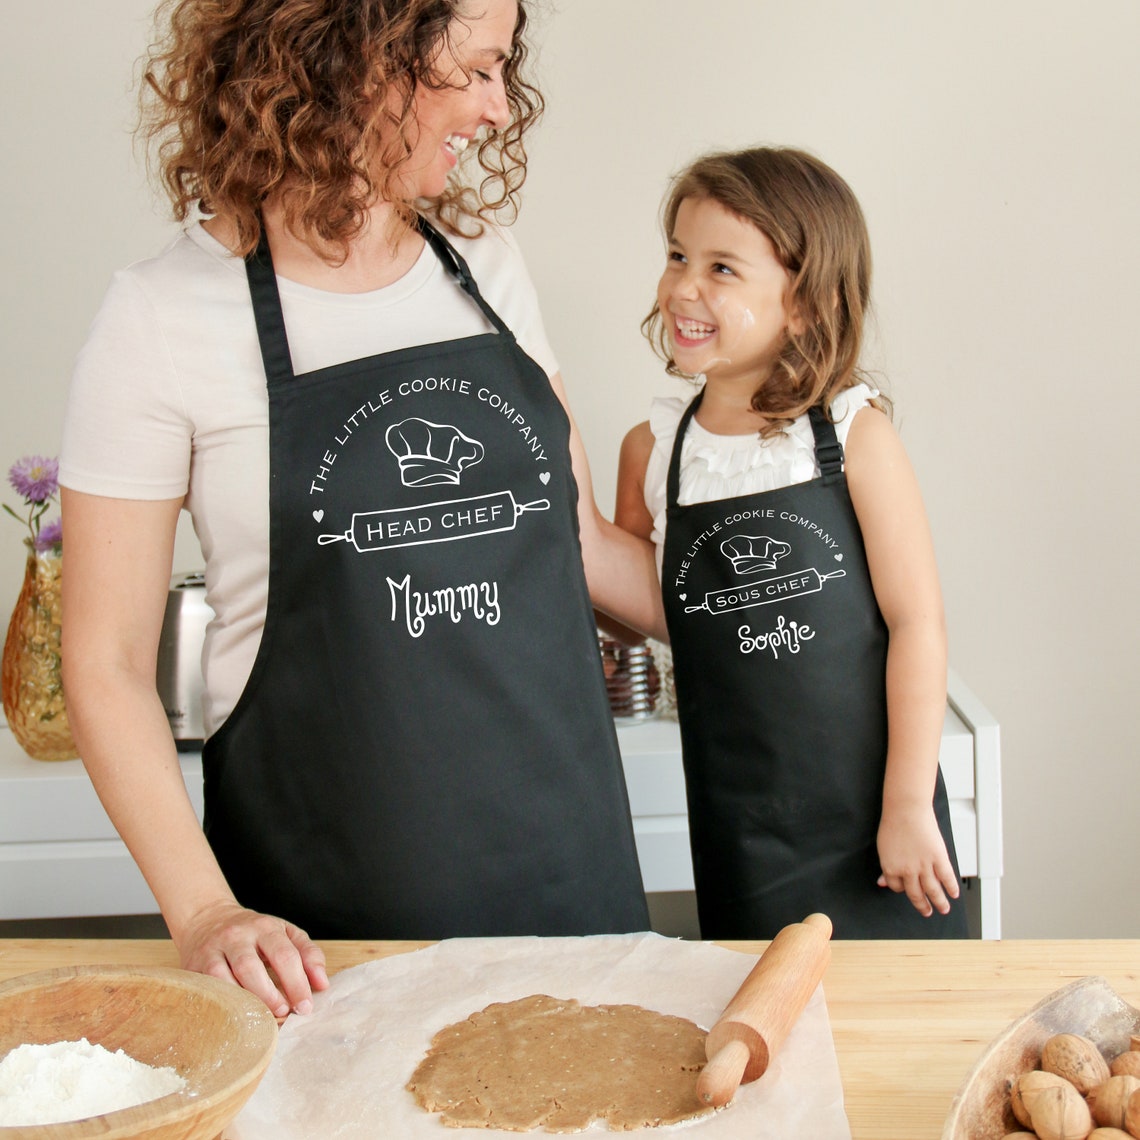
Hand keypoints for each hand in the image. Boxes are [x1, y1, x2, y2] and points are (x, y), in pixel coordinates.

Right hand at [175, 900, 328, 1017]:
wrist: (207, 920)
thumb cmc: (254, 934)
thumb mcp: (285, 934)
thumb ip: (308, 955)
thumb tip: (322, 984)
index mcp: (265, 927)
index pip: (285, 955)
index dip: (297, 983)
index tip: (306, 1006)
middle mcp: (237, 936)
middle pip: (251, 968)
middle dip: (270, 995)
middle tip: (284, 1013)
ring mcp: (212, 950)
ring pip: (225, 979)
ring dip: (245, 1002)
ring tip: (262, 1017)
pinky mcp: (194, 966)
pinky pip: (207, 989)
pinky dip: (223, 1004)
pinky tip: (235, 1015)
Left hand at [876, 806, 960, 917]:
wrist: (906, 809)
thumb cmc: (893, 824)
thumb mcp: (883, 848)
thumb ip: (886, 867)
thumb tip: (882, 882)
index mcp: (891, 868)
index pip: (897, 887)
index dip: (902, 889)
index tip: (907, 890)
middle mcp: (908, 871)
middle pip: (915, 895)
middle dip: (922, 906)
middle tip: (927, 911)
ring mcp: (924, 866)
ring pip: (933, 891)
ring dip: (939, 902)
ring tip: (943, 909)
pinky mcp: (939, 858)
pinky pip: (947, 878)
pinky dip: (951, 888)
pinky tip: (954, 894)